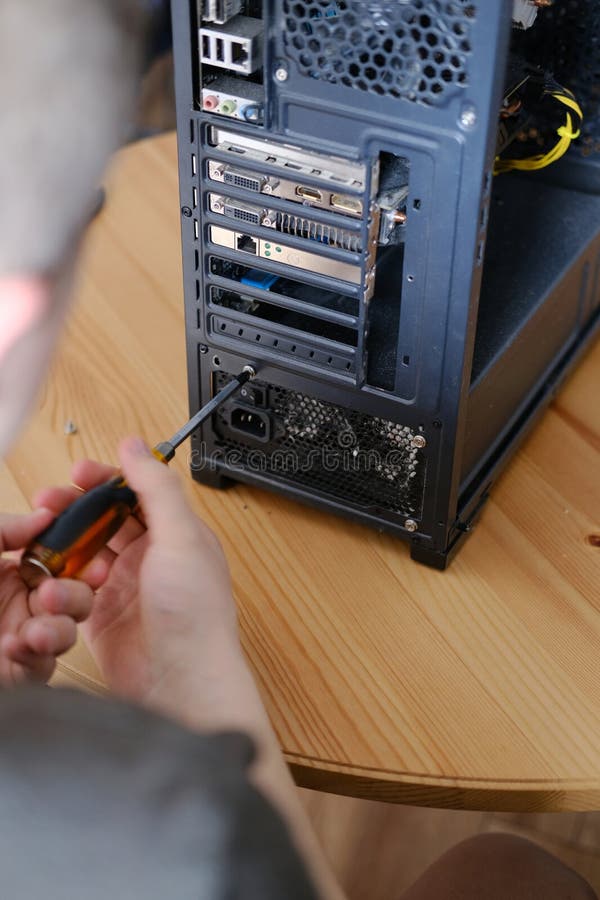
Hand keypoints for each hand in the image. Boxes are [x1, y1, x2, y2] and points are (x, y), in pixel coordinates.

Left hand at [0, 509, 99, 683]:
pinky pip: (42, 664)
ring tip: (35, 629)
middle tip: (53, 593)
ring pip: (67, 632)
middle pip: (76, 596)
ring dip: (60, 627)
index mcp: (13, 571)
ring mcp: (20, 637)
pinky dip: (35, 654)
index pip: (63, 562)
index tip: (94, 556)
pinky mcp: (16, 670)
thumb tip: (44, 517)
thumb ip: (5, 529)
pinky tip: (15, 645)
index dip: (83, 558)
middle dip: (76, 594)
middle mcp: (21, 603)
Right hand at [35, 438, 242, 709]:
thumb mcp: (181, 538)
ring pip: (86, 549)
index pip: (137, 492)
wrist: (181, 682)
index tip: (78, 472)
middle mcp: (151, 556)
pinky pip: (74, 585)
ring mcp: (125, 585)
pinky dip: (60, 576)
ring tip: (43, 534)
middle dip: (76, 505)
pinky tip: (53, 573)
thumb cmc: (194, 615)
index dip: (106, 478)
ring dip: (64, 539)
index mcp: (176, 533)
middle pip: (105, 517)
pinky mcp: (102, 614)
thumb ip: (157, 488)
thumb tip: (136, 445)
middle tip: (48, 500)